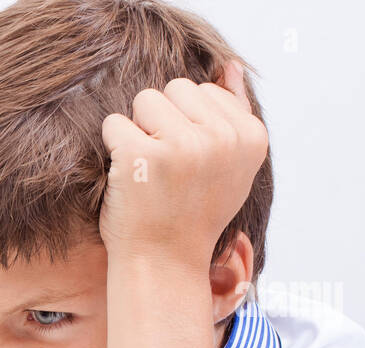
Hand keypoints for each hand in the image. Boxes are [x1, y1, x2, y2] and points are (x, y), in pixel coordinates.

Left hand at [98, 60, 268, 269]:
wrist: (162, 264)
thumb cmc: (191, 214)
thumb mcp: (229, 166)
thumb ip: (234, 112)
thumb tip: (229, 65)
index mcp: (251, 137)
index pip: (205, 91)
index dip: (188, 125)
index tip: (190, 168)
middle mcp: (223, 138)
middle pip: (175, 88)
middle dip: (163, 121)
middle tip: (167, 171)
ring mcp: (183, 146)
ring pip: (145, 99)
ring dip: (137, 131)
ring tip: (149, 172)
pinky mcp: (142, 155)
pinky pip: (114, 123)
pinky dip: (113, 148)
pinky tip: (128, 179)